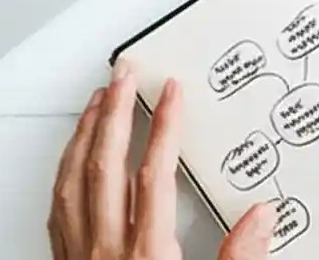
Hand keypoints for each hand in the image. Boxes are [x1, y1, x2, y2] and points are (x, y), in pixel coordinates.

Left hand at [49, 61, 276, 259]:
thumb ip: (237, 256)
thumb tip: (260, 217)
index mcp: (147, 255)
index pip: (155, 176)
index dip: (166, 128)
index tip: (172, 94)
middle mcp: (106, 250)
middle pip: (105, 167)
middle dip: (115, 113)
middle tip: (123, 77)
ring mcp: (80, 255)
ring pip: (73, 182)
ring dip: (85, 135)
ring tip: (96, 102)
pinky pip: (58, 207)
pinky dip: (66, 171)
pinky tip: (72, 158)